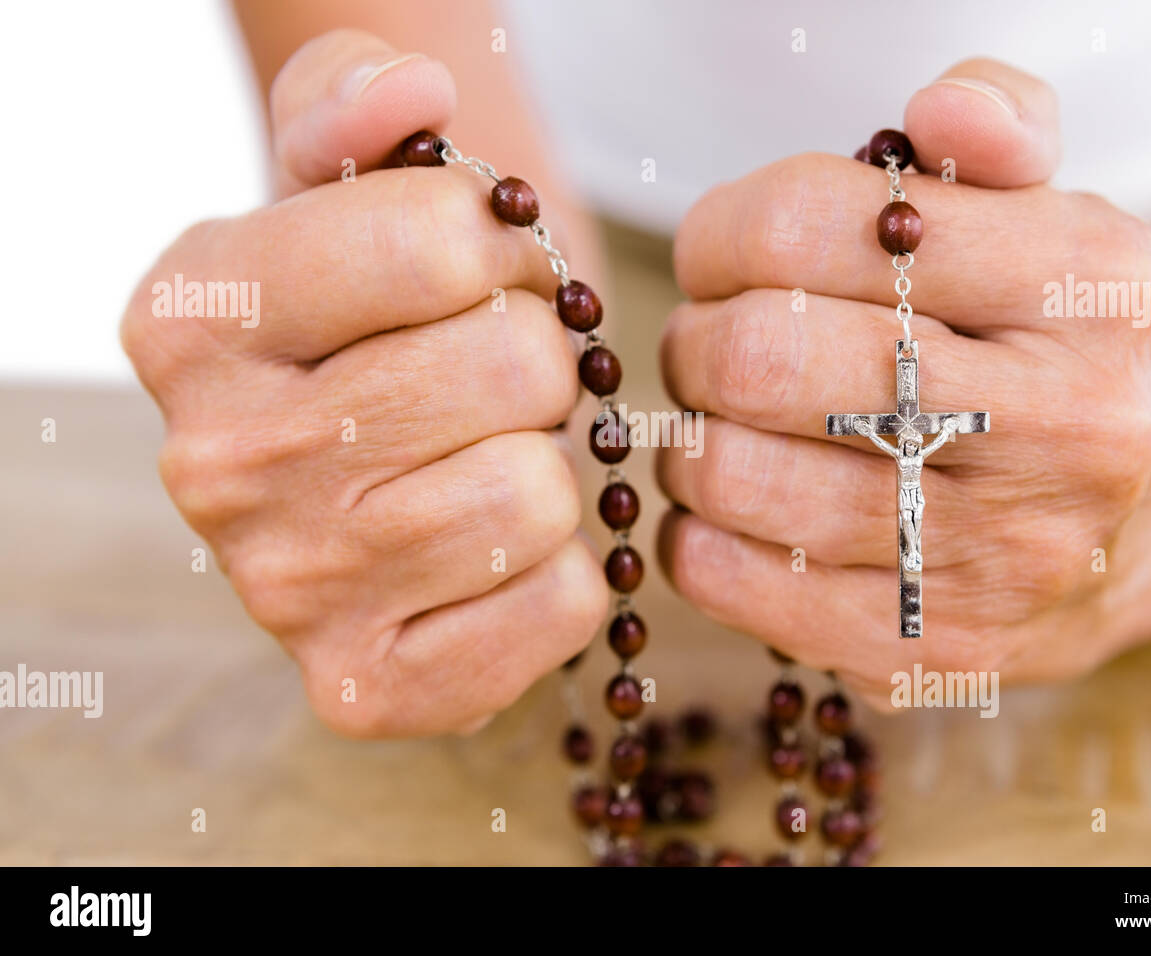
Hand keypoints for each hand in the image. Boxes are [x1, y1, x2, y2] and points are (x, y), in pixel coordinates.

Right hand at [121, 30, 604, 735]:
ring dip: (546, 464)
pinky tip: (497, 551)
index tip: (480, 275)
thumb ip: (353, 103)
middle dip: (533, 359)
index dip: (501, 248)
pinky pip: (558, 606)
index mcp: (196, 318)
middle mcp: (216, 464)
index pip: (440, 243)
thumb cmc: (384, 315)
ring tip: (485, 459)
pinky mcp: (365, 685)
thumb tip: (408, 97)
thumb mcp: (348, 181)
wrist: (384, 456)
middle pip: (508, 368)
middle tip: (491, 380)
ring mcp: (286, 590)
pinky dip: (559, 572)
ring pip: (534, 492)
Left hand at [656, 59, 1150, 705]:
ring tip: (729, 428)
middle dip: (695, 341)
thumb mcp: (1048, 214)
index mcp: (1083, 286)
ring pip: (732, 474)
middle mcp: (1064, 424)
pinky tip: (742, 512)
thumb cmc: (1040, 351)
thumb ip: (996, 126)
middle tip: (714, 348)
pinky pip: (730, 579)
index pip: (811, 226)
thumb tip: (936, 111)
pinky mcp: (934, 650)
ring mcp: (1002, 553)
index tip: (723, 258)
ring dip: (690, 440)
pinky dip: (696, 535)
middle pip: (758, 357)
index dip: (722, 234)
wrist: (1125, 528)